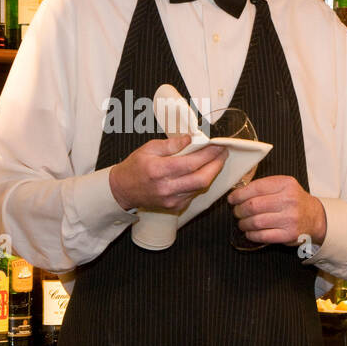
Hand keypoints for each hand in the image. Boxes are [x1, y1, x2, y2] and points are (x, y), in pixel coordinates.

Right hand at [109, 134, 227, 211]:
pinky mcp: (175, 206)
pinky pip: (194, 194)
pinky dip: (200, 182)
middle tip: (222, 153)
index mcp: (159, 170)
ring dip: (210, 173)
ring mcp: (171, 200)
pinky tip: (201, 173)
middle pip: (201, 179)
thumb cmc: (135, 167)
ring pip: (200, 188)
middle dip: (216, 165)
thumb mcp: (148, 148)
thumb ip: (171, 144)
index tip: (217, 145)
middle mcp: (166, 187)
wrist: (123, 190)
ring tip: (214, 160)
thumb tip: (190, 139)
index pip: (191, 163)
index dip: (208, 154)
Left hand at [227, 175, 326, 247]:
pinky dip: (252, 235)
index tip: (232, 199)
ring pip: (256, 221)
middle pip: (253, 206)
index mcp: (286, 184)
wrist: (315, 217)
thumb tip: (237, 192)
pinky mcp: (289, 234)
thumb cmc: (294, 201)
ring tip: (242, 223)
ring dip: (244, 223)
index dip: (239, 194)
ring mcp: (290, 218)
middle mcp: (289, 200)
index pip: (256, 188)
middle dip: (239, 210)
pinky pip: (263, 235)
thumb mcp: (284, 186)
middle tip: (237, 212)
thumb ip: (264, 186)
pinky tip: (250, 232)